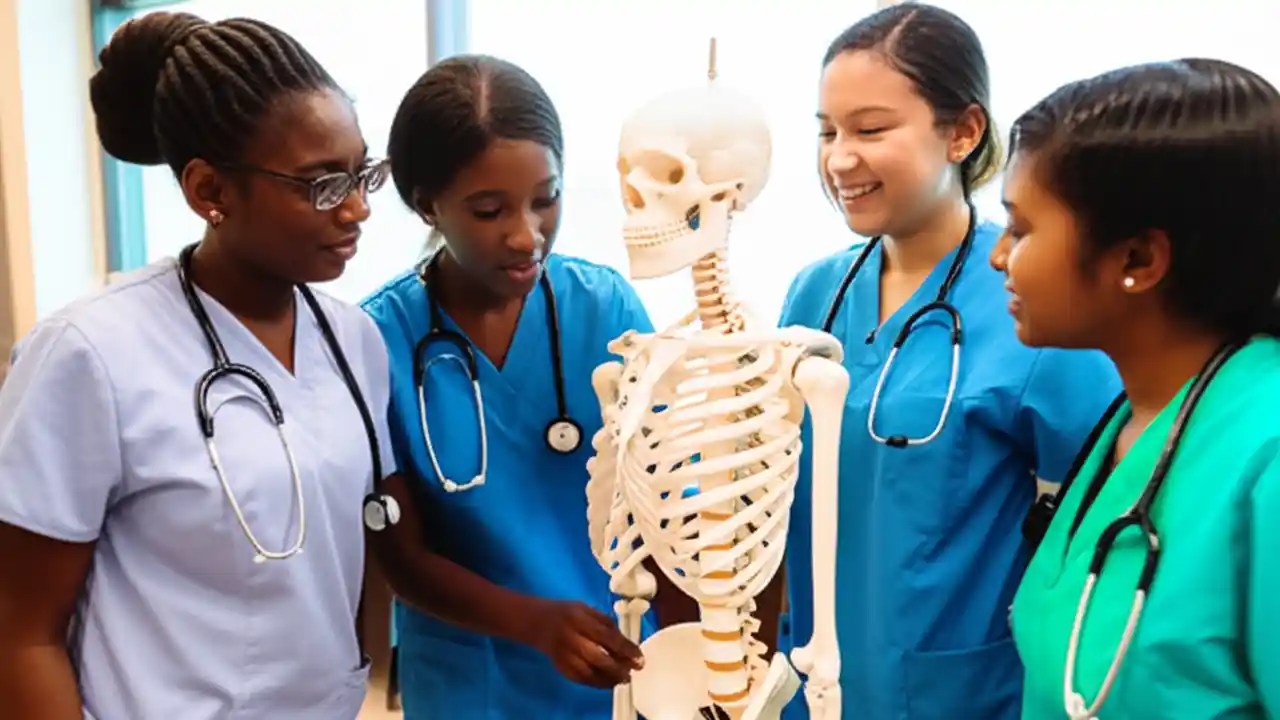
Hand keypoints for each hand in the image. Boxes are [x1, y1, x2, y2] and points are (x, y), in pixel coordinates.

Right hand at [528, 600, 643, 687]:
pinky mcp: (559, 666)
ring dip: (608, 679)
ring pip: (588, 672)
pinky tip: (607, 682)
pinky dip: (595, 683)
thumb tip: (626, 642)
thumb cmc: (566, 613)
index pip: (606, 636)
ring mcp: (563, 654)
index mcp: (580, 619)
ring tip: (622, 679)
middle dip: (618, 668)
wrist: (535, 622)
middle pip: (597, 657)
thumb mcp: (587, 609)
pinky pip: (579, 678)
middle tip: (632, 672)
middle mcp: (571, 637)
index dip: (625, 649)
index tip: (639, 658)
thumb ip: (606, 624)